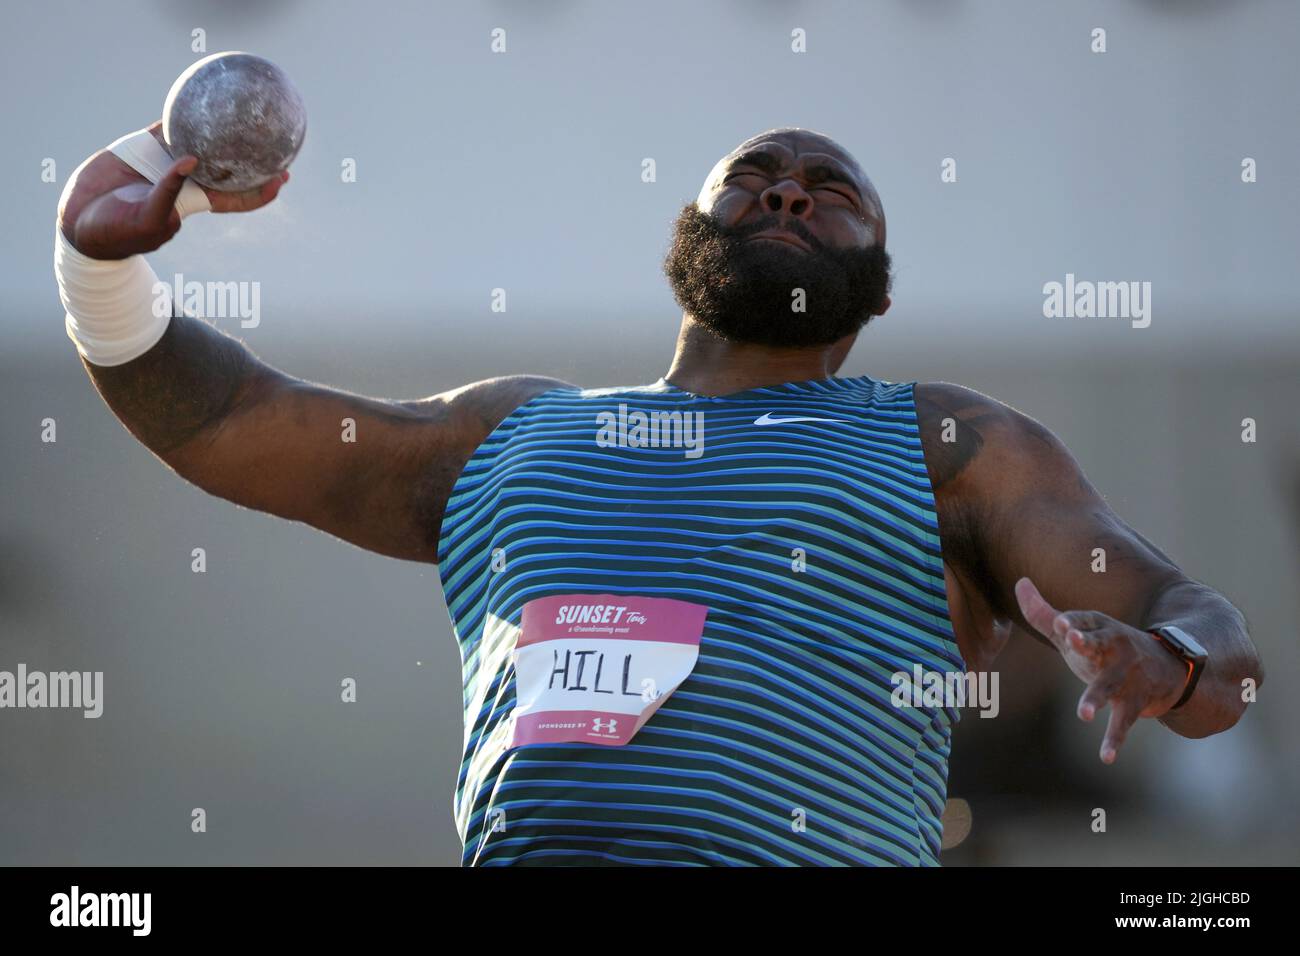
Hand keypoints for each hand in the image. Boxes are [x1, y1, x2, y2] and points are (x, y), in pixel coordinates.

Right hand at [59, 121, 287, 258]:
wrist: (81, 219)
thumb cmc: (119, 230)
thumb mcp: (148, 218)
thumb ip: (168, 193)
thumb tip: (192, 161)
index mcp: (193, 203)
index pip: (237, 198)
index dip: (261, 190)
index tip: (282, 178)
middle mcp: (185, 181)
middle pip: (226, 166)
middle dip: (249, 154)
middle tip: (273, 135)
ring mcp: (165, 162)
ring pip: (198, 140)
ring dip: (217, 127)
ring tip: (239, 107)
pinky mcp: (144, 147)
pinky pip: (167, 126)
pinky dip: (179, 112)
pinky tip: (192, 95)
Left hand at [1014, 576, 1187, 763]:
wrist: (1168, 668)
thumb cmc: (1107, 648)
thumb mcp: (1078, 631)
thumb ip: (1044, 613)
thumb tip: (1020, 582)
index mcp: (1098, 627)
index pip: (1083, 620)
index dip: (1072, 621)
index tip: (1061, 623)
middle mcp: (1114, 647)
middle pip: (1099, 643)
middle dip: (1087, 641)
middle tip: (1072, 641)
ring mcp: (1126, 675)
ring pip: (1109, 685)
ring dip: (1096, 697)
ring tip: (1081, 714)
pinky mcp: (1137, 701)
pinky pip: (1123, 721)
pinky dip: (1115, 739)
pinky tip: (1105, 757)